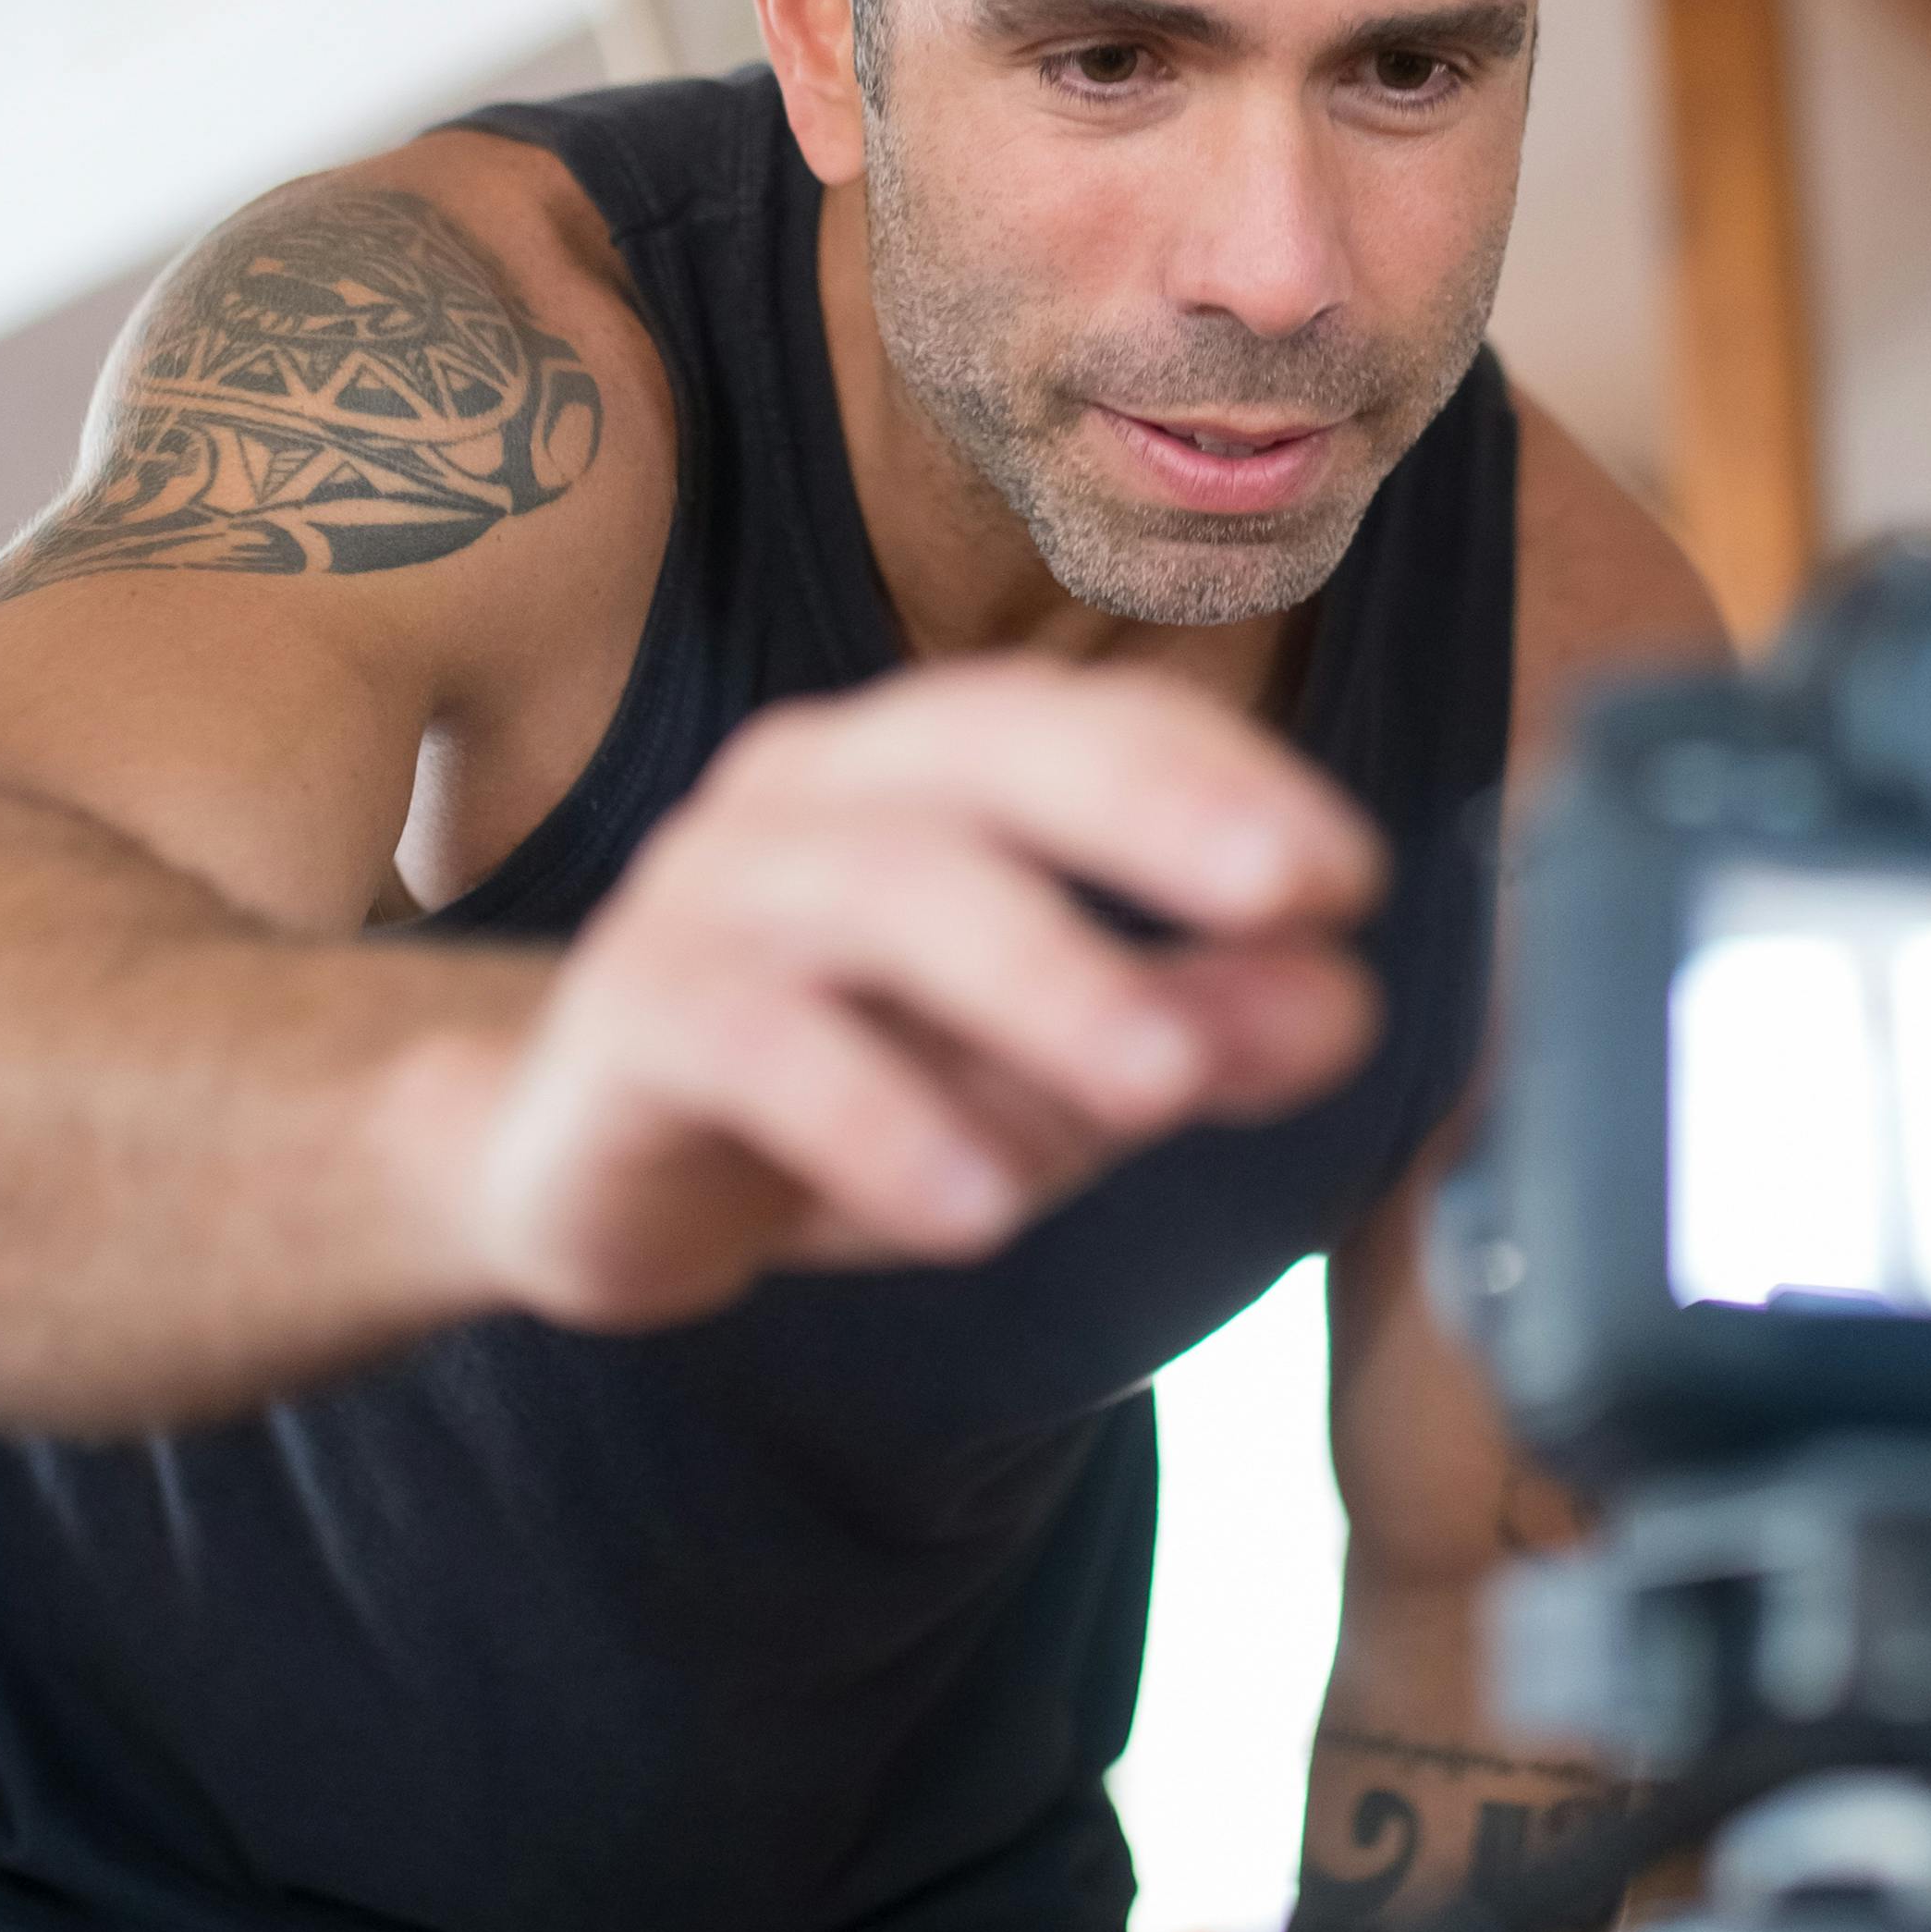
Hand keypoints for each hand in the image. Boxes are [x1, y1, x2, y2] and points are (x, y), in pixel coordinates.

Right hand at [435, 657, 1383, 1326]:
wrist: (581, 1172)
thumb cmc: (842, 1091)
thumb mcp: (1038, 1077)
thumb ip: (1187, 1030)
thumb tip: (1346, 1004)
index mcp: (921, 765)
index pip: (1087, 721)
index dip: (1224, 776)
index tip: (1350, 876)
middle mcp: (809, 790)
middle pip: (986, 751)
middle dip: (1148, 814)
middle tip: (1282, 897)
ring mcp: (703, 891)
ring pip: (880, 892)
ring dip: (1036, 981)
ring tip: (1162, 1088)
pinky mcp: (626, 1021)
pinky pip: (751, 1042)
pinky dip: (875, 1119)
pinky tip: (974, 1211)